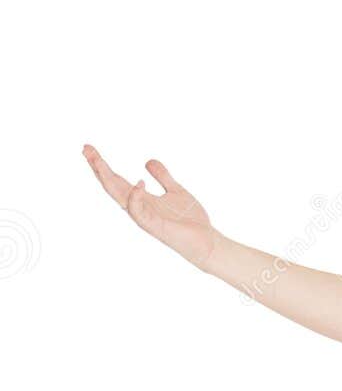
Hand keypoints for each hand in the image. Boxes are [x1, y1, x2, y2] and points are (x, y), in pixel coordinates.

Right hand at [82, 145, 218, 269]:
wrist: (207, 241)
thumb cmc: (190, 220)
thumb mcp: (175, 190)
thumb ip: (162, 176)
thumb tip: (148, 160)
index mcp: (142, 199)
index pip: (117, 180)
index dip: (102, 166)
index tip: (89, 149)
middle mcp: (140, 208)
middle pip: (113, 186)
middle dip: (98, 169)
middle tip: (86, 150)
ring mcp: (146, 218)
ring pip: (121, 198)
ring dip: (108, 181)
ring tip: (99, 163)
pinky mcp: (156, 227)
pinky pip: (141, 214)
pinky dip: (136, 199)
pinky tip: (138, 184)